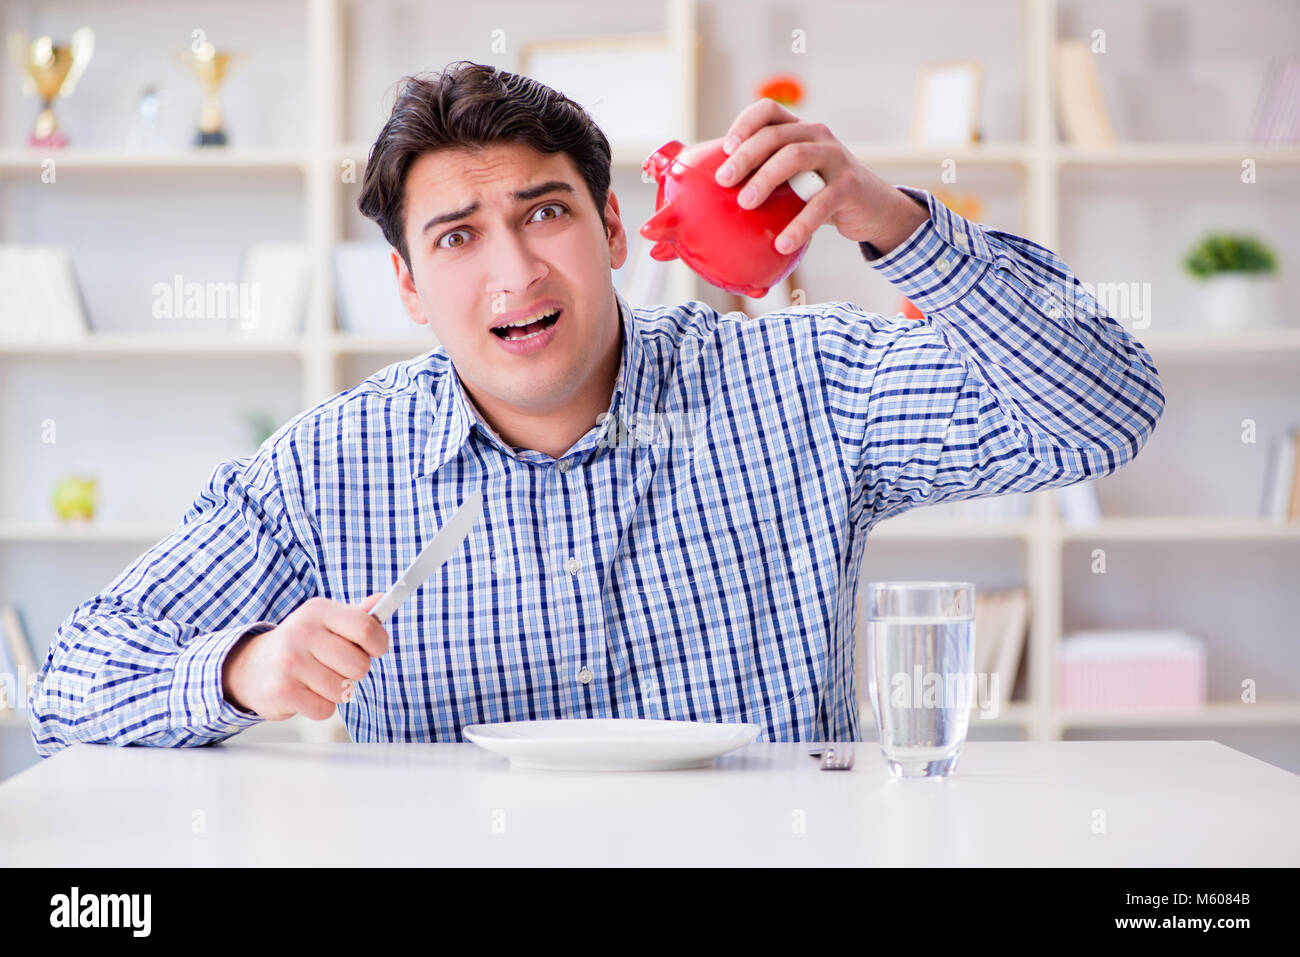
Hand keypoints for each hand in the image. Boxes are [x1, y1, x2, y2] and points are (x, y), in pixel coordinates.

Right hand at [221, 594, 388, 720]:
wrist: (252, 667)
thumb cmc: (301, 645)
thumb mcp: (325, 622)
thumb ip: (357, 615)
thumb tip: (382, 600)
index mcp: (319, 610)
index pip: (366, 628)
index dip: (379, 644)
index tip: (372, 650)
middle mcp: (302, 632)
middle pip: (359, 665)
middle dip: (354, 673)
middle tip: (335, 668)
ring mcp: (290, 661)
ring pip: (343, 690)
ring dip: (336, 692)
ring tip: (316, 680)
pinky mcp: (282, 690)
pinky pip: (324, 709)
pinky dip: (320, 707)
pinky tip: (304, 693)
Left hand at [713, 98, 928, 255]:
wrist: (873, 209)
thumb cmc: (821, 195)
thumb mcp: (794, 181)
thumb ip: (765, 179)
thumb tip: (713, 198)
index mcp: (799, 131)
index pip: (768, 110)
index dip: (744, 123)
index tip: (724, 149)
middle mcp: (818, 137)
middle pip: (776, 135)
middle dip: (745, 156)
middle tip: (724, 181)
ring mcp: (835, 159)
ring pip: (796, 157)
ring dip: (766, 179)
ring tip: (746, 204)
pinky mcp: (849, 186)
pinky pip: (821, 203)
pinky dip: (799, 225)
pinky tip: (781, 244)